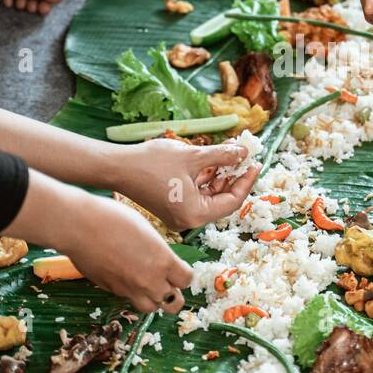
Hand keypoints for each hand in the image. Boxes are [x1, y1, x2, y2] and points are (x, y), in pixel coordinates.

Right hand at [64, 193, 195, 312]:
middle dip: (172, 292)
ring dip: (152, 298)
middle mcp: (149, 280)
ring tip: (147, 283)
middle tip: (166, 281)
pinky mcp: (111, 291)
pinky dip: (131, 293)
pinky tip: (125, 275)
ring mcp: (129, 289)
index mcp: (163, 261)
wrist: (80, 226)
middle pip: (173, 302)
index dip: (184, 275)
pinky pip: (128, 299)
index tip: (178, 268)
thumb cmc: (113, 218)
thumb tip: (161, 260)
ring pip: (151, 308)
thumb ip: (159, 252)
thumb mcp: (147, 230)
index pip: (186, 280)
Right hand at [114, 140, 261, 231]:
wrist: (117, 166)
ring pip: (208, 196)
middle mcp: (187, 220)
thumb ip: (222, 156)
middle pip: (221, 200)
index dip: (246, 181)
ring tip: (229, 153)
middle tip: (244, 156)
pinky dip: (204, 179)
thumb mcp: (193, 157)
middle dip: (233, 176)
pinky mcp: (171, 206)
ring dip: (220, 176)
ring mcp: (178, 215)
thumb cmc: (151, 163)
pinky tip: (212, 160)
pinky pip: (195, 194)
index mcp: (194, 214)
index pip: (231, 202)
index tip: (255, 164)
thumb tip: (244, 153)